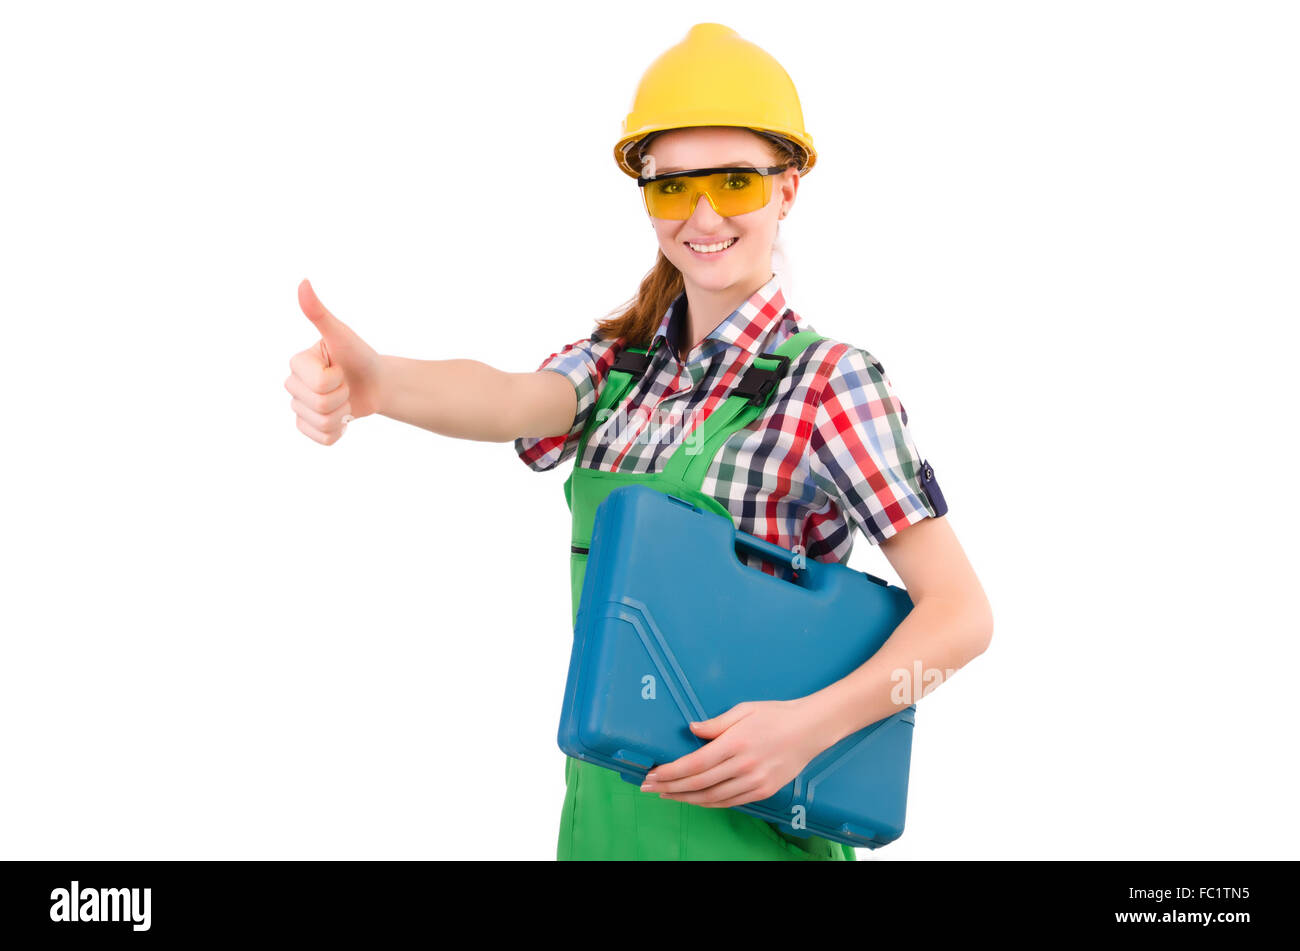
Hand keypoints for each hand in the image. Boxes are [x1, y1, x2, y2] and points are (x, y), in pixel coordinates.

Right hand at [285, 279, 382, 444]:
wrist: (375, 381)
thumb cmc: (359, 355)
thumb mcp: (341, 334)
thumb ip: (319, 312)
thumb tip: (303, 282)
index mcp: (296, 363)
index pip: (320, 383)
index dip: (338, 378)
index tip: (340, 367)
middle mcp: (293, 385)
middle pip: (320, 405)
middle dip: (342, 396)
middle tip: (346, 384)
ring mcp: (299, 407)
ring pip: (322, 423)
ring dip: (343, 414)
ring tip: (345, 399)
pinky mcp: (309, 427)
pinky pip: (322, 439)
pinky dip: (339, 432)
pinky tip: (342, 418)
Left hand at [639, 698, 832, 808]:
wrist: (811, 729)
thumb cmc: (776, 715)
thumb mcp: (744, 710)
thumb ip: (715, 723)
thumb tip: (692, 729)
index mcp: (735, 743)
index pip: (694, 764)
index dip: (669, 773)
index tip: (652, 775)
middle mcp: (743, 766)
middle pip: (698, 784)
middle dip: (670, 788)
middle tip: (649, 789)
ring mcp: (754, 782)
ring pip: (712, 798)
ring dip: (686, 799)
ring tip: (667, 796)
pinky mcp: (763, 791)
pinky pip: (730, 802)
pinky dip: (709, 803)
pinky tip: (695, 799)